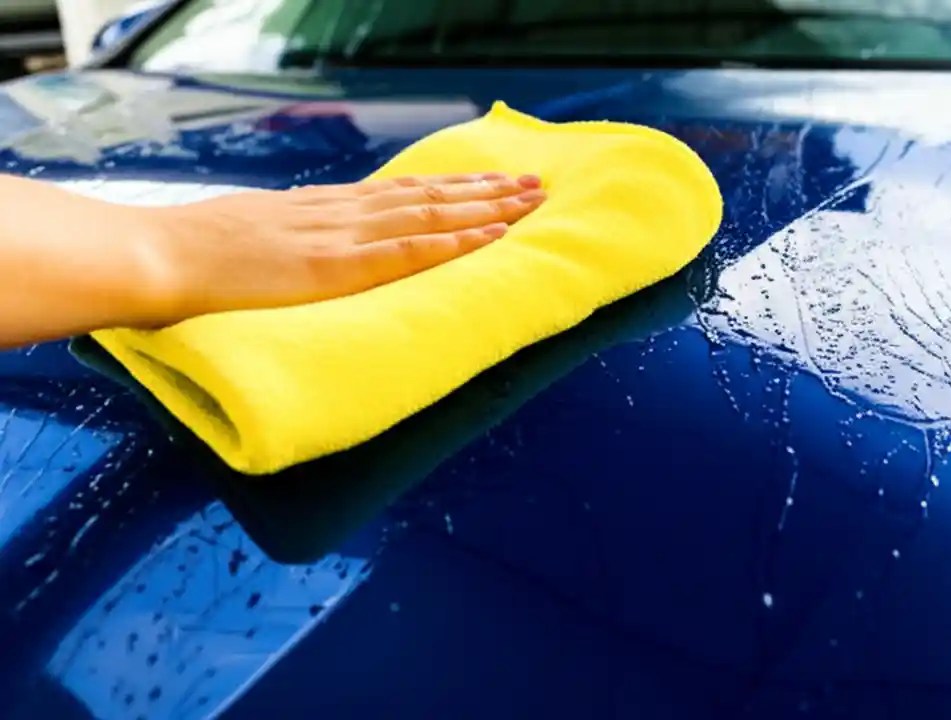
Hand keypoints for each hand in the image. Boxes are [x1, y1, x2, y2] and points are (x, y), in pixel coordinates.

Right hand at [149, 172, 544, 321]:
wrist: (156, 256)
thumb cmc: (192, 255)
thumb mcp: (252, 237)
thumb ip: (289, 241)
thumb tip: (303, 252)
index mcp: (321, 210)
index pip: (401, 194)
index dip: (450, 188)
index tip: (489, 182)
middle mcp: (340, 214)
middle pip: (428, 196)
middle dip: (485, 191)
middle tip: (534, 184)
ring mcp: (340, 237)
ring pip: (430, 215)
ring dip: (485, 210)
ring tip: (529, 202)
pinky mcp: (334, 267)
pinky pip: (406, 251)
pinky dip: (452, 242)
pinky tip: (489, 237)